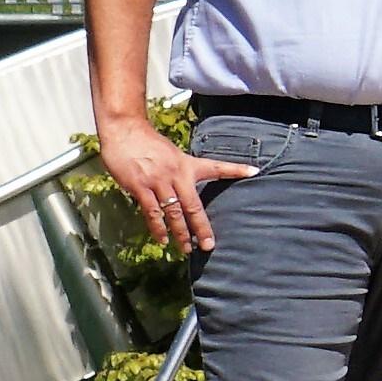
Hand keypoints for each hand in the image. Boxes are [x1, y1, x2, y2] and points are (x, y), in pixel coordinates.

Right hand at [93, 115, 253, 255]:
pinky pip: (151, 211)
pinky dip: (157, 227)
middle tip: (209, 245)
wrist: (126, 131)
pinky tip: (163, 239)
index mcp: (188, 165)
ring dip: (180, 232)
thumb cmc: (149, 144)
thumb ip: (182, 171)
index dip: (236, 169)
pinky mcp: (140, 187)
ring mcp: (158, 182)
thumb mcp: (174, 154)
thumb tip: (186, 189)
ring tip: (186, 249)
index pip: (216, 167)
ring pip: (173, 212)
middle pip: (193, 205)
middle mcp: (177, 175)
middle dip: (202, 227)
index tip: (255, 171)